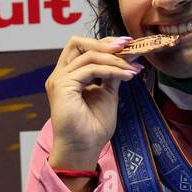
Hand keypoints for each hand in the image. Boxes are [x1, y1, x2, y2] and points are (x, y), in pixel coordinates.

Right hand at [45, 36, 140, 171]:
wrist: (83, 148)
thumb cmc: (93, 128)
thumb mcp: (107, 93)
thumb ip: (112, 74)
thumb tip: (127, 56)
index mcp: (68, 76)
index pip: (82, 48)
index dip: (105, 43)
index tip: (128, 45)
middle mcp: (60, 75)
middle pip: (77, 43)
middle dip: (104, 43)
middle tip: (127, 46)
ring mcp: (59, 80)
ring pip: (87, 55)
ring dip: (114, 59)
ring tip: (132, 68)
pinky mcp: (62, 86)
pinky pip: (90, 69)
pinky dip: (111, 70)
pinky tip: (126, 76)